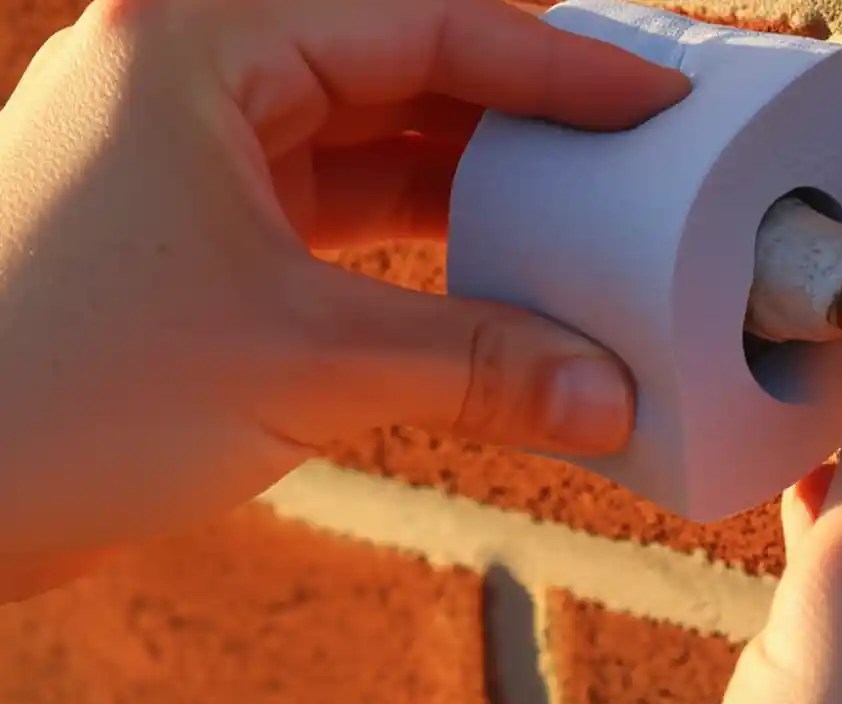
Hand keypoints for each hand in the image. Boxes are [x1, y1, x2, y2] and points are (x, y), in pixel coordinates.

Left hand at [0, 0, 688, 597]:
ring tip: (571, 217)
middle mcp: (195, 73)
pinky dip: (415, 236)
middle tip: (622, 155)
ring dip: (469, 182)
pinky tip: (487, 269)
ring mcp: (193, 148)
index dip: (552, 68)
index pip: (422, 25)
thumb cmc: (55, 391)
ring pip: (371, 137)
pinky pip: (336, 202)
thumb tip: (606, 396)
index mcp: (202, 45)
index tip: (650, 103)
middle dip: (517, 117)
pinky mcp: (199, 223)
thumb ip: (474, 369)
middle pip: (401, 67)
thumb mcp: (297, 363)